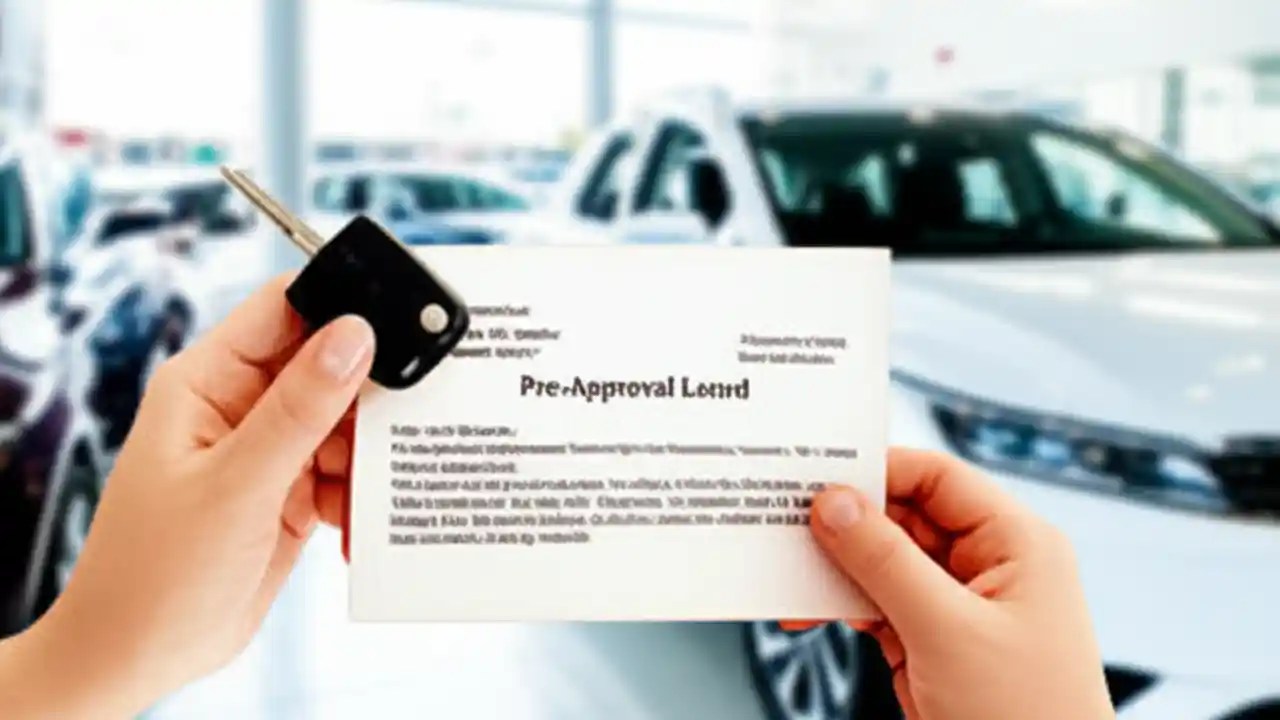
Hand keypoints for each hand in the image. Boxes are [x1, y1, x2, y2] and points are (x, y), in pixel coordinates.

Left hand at [4, 274, 372, 718]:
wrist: (140, 656)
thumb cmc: (155, 573)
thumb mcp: (236, 485)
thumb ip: (299, 409)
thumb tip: (354, 335)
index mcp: (208, 381)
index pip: (284, 310)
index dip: (341, 304)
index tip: (401, 321)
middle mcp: (240, 406)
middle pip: (328, 367)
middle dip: (367, 395)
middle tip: (396, 423)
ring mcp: (267, 451)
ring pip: (345, 423)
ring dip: (367, 455)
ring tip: (367, 490)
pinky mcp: (290, 492)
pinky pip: (346, 473)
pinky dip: (359, 496)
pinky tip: (352, 525)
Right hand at [789, 448, 1113, 719]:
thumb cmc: (1027, 717)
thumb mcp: (947, 631)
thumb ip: (885, 561)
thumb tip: (836, 504)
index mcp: (1017, 542)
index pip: (937, 478)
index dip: (877, 473)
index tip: (818, 479)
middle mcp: (991, 566)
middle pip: (903, 518)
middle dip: (845, 526)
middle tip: (787, 528)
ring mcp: (960, 606)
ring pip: (884, 563)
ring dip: (837, 570)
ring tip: (789, 578)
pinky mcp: (935, 642)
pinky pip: (879, 604)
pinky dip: (843, 606)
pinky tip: (809, 611)